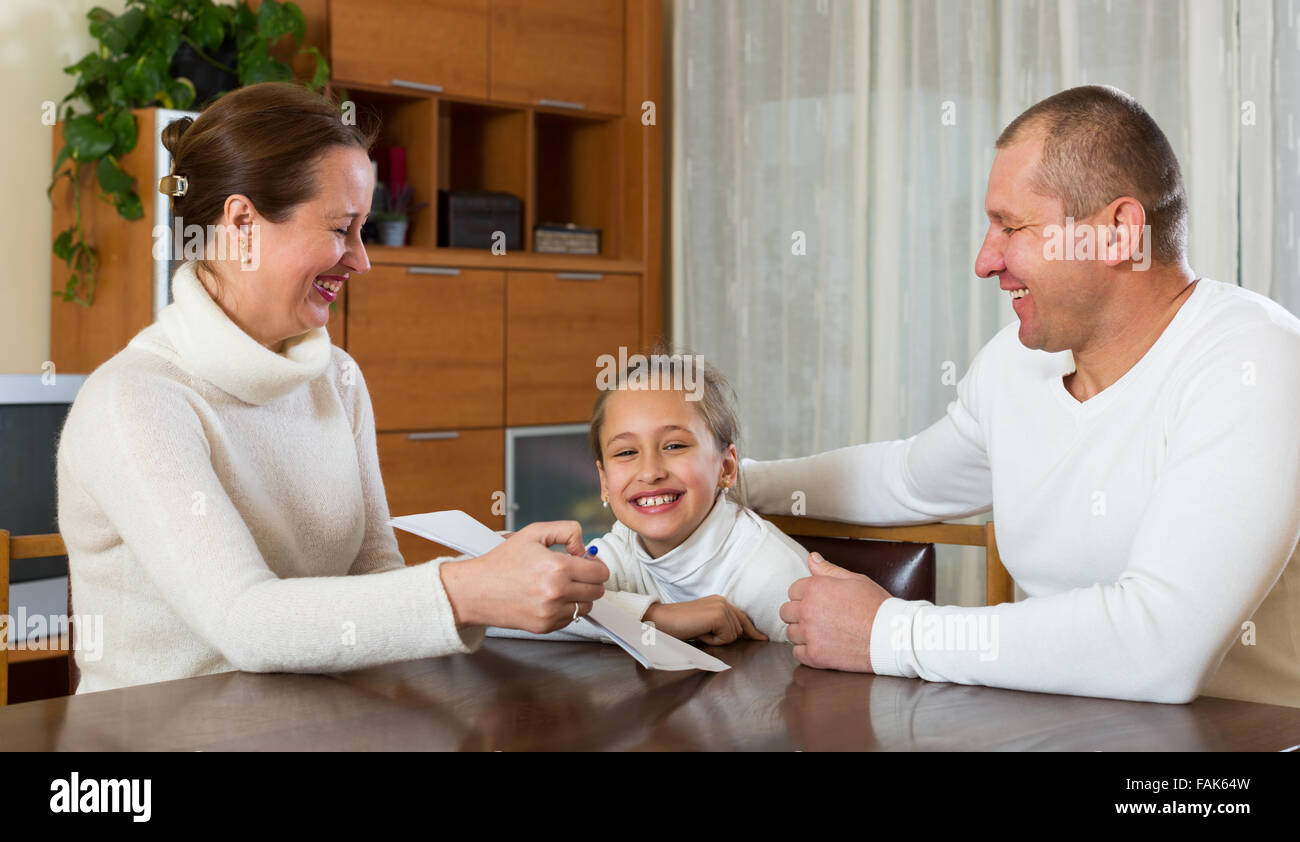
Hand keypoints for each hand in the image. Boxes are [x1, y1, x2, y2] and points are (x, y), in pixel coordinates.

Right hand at [439, 521, 608, 632]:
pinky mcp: (545, 626)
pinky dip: (565, 609)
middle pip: (597, 591)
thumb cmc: (502, 562)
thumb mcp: (534, 533)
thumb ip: (567, 531)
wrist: (476, 590)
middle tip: (575, 573)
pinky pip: (570, 618)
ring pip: (586, 606)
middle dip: (590, 580)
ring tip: (560, 586)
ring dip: (579, 596)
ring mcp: (551, 612)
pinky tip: (549, 598)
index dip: (596, 565)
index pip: (600, 572)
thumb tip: (584, 547)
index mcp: (557, 567)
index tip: (589, 563)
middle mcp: (556, 592)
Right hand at [643, 595, 767, 644]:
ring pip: (733, 636)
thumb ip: (720, 625)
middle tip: (700, 632)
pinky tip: (700, 632)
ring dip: (716, 640)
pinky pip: (726, 638)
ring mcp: (722, 607)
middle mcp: (723, 601)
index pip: (743, 618)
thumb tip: (739, 635)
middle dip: (722, 638)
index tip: (762, 639)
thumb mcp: (704, 624)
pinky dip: (713, 641)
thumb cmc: (679, 626)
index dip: (752, 631)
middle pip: (739, 631)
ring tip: (699, 631)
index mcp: (720, 601)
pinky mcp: (718, 615)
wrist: (661, 621)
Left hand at [780, 552, 891, 671]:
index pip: (793, 590)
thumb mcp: (855, 580)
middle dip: (799, 613)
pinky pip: (797, 652)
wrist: (891, 636)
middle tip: (818, 618)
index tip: (819, 602)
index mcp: (815, 589)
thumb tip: (812, 558)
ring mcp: (810, 634)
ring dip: (802, 633)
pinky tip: (821, 646)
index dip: (806, 595)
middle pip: (786, 612)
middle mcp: (807, 610)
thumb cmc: (877, 606)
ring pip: (790, 633)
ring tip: (822, 632)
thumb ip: (828, 570)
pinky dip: (806, 651)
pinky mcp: (815, 655)